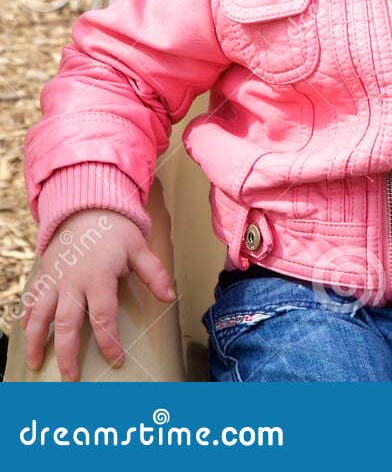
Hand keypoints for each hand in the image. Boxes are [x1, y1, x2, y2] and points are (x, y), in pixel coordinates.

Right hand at [23, 209, 175, 381]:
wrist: (85, 208)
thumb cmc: (116, 231)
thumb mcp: (139, 248)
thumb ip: (153, 274)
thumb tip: (169, 297)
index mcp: (99, 277)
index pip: (103, 317)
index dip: (109, 342)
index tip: (117, 361)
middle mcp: (72, 282)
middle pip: (67, 325)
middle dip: (68, 354)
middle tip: (71, 379)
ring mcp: (53, 280)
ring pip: (40, 318)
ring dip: (37, 343)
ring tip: (37, 365)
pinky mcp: (42, 277)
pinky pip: (30, 302)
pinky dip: (26, 321)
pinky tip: (28, 336)